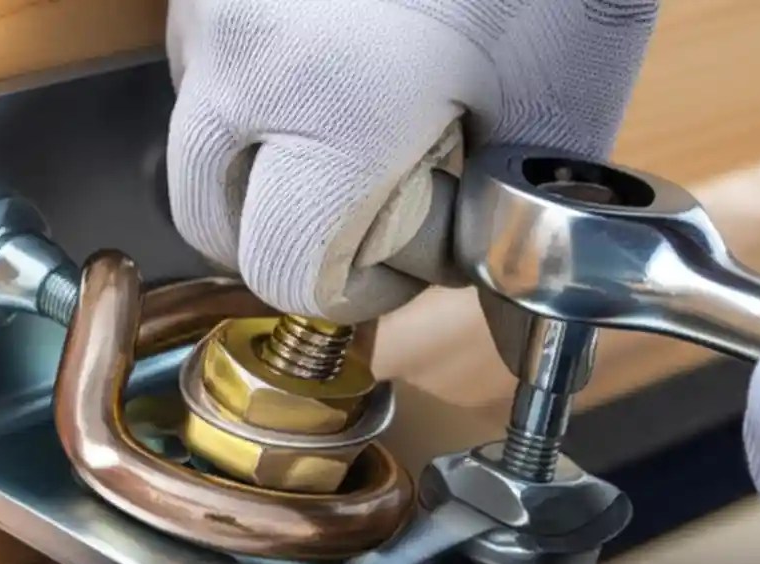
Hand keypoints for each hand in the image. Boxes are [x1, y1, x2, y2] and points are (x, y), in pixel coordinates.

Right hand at [166, 0, 657, 321]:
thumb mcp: (559, 96)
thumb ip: (518, 235)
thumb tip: (512, 334)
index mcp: (327, 99)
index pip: (286, 270)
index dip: (357, 291)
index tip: (409, 261)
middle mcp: (239, 50)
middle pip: (211, 222)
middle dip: (292, 238)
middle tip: (382, 200)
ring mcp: (210, 0)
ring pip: (200, 145)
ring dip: (271, 166)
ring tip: (367, 116)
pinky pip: (206, 70)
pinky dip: (259, 98)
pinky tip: (339, 64)